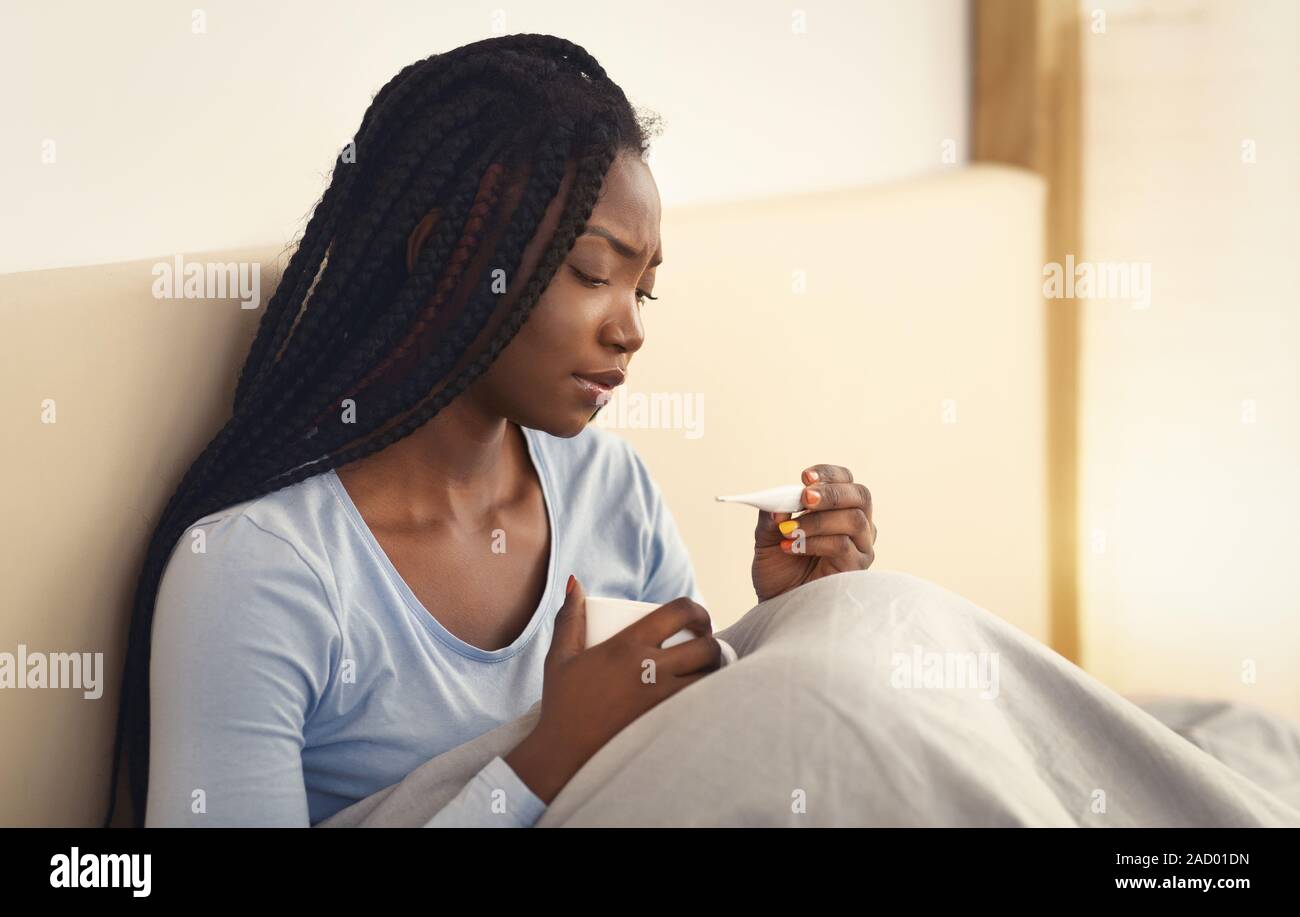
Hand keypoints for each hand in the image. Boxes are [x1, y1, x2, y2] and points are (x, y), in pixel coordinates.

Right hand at [504, 575, 723, 803]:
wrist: (563, 756)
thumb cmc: (562, 705)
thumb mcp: (560, 657)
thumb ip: (569, 617)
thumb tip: (575, 583)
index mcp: (628, 646)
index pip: (679, 612)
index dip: (697, 610)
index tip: (696, 619)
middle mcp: (650, 670)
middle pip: (706, 646)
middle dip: (712, 641)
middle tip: (704, 645)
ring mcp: (662, 700)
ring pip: (711, 678)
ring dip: (715, 671)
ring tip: (706, 671)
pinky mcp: (668, 725)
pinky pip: (704, 706)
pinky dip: (711, 698)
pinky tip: (709, 698)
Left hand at [751, 464, 875, 602]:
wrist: (776, 606)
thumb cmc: (778, 570)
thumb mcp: (768, 537)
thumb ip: (772, 515)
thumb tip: (778, 500)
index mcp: (840, 511)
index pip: (846, 482)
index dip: (829, 475)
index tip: (804, 476)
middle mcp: (858, 527)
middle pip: (861, 496)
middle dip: (832, 493)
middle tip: (805, 497)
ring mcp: (861, 549)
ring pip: (854, 520)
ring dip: (818, 520)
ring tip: (789, 529)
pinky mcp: (857, 570)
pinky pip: (843, 546)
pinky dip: (814, 542)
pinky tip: (792, 547)